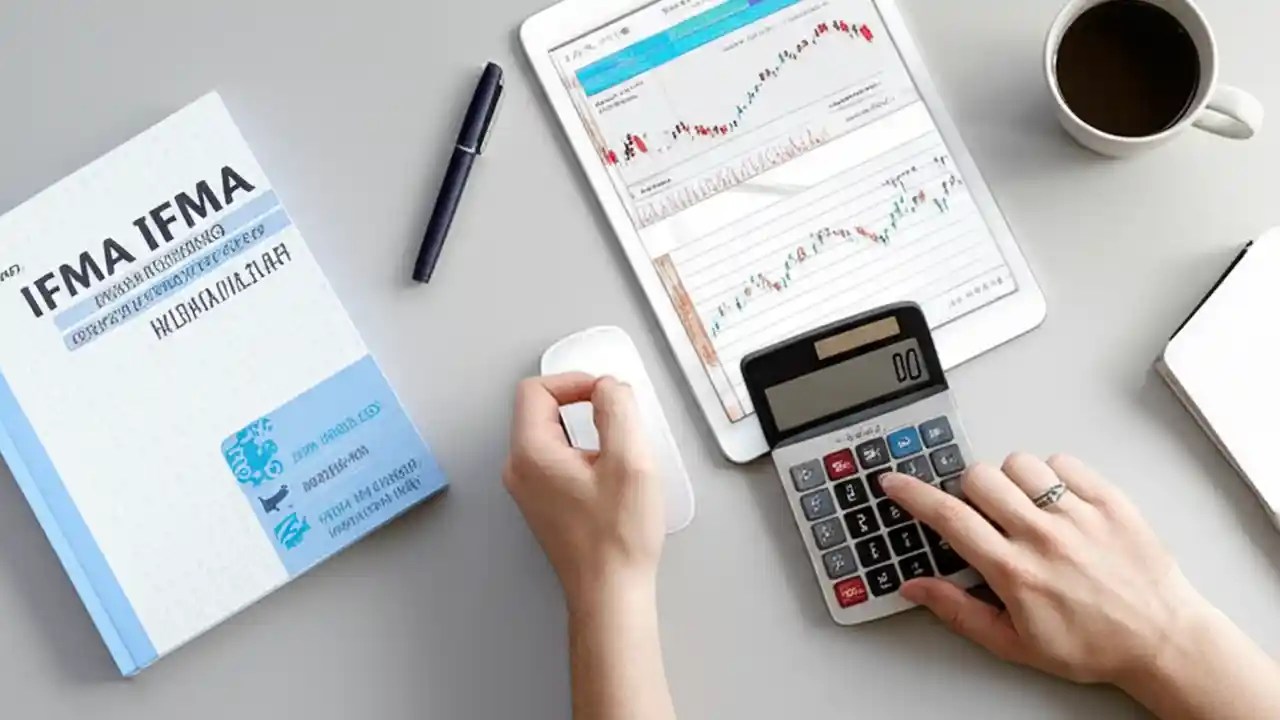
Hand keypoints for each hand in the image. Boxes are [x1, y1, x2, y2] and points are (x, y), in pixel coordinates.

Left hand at [503, 373, 664, 607]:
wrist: (610, 594)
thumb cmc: (617, 536)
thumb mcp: (630, 461)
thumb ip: (617, 410)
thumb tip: (608, 387)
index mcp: (531, 453)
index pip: (536, 390)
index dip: (574, 382)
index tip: (608, 394)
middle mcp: (519, 470)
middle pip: (541, 411)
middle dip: (581, 404)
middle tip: (619, 420)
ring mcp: (528, 490)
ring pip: (551, 436)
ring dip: (585, 431)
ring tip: (620, 452)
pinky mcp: (543, 505)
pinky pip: (556, 461)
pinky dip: (582, 453)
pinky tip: (611, 476)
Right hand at [881, 454, 1210, 686]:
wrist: (1161, 640)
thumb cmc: (1093, 646)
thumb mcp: (1014, 643)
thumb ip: (958, 611)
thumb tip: (916, 588)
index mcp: (1014, 572)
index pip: (948, 517)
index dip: (913, 495)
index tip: (894, 483)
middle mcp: (1043, 537)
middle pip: (979, 478)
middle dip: (968, 490)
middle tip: (983, 512)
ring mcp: (1079, 515)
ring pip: (1019, 463)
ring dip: (1011, 480)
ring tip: (1025, 507)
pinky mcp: (1111, 502)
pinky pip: (1065, 462)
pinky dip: (1054, 474)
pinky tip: (1058, 501)